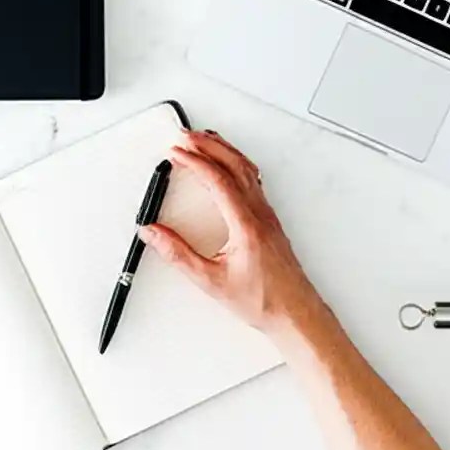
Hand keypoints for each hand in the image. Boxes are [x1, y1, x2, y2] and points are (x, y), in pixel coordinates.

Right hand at [139, 131, 322, 335]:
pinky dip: (236, 163)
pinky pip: (254, 180)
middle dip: (208, 145)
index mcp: (245, 225)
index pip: (217, 180)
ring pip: (246, 169)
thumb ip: (178, 255)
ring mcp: (267, 215)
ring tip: (204, 140)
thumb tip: (154, 234)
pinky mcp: (269, 220)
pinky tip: (229, 165)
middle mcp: (259, 214)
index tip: (176, 152)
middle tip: (185, 136)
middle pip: (234, 165)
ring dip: (224, 150)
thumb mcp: (211, 281)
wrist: (295, 313)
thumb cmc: (264, 300)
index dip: (194, 161)